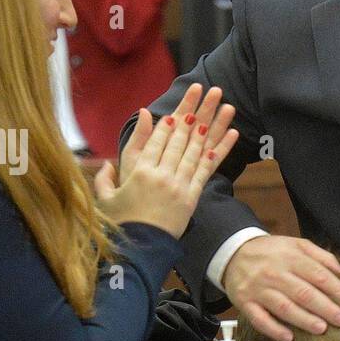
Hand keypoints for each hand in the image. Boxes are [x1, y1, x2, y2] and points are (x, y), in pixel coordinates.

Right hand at [94, 83, 237, 237]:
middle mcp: (161, 174)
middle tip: (208, 89)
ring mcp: (178, 185)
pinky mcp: (192, 198)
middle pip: (181, 135)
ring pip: (197, 147)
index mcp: (139, 170)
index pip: (160, 135)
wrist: (138, 252)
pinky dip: (220, 150)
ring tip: (224, 103)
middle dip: (196, 109)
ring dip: (213, 123)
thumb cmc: (120, 224)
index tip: (187, 96)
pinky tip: (232, 133)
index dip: (175, 113)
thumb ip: (108, 173)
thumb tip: (112, 158)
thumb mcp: (107, 197)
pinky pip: (208, 169)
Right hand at [221, 236, 339, 340]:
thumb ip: (323, 257)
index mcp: (290, 257)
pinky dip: (274, 329)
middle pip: (303, 293)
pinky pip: (259, 319)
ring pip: (284, 307)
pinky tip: (289, 337)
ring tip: (321, 329)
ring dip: (304, 320)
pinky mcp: (245, 303)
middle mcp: (274, 273)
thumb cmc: (273, 252)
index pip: (318, 275)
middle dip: (325, 307)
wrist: (234, 253)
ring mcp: (258, 289)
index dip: (336, 289)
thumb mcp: (297, 245)